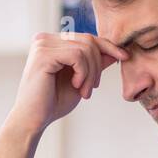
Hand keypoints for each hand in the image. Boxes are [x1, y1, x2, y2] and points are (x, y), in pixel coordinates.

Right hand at [8, 33, 129, 135]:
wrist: (33, 120)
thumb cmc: (53, 103)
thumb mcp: (81, 80)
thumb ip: (94, 64)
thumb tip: (116, 51)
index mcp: (52, 43)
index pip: (86, 37)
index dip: (108, 46)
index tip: (124, 57)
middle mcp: (45, 39)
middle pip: (88, 40)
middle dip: (98, 65)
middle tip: (92, 89)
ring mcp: (42, 45)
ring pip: (85, 48)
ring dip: (91, 73)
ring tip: (84, 92)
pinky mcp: (43, 54)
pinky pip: (77, 55)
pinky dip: (83, 72)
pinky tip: (76, 86)